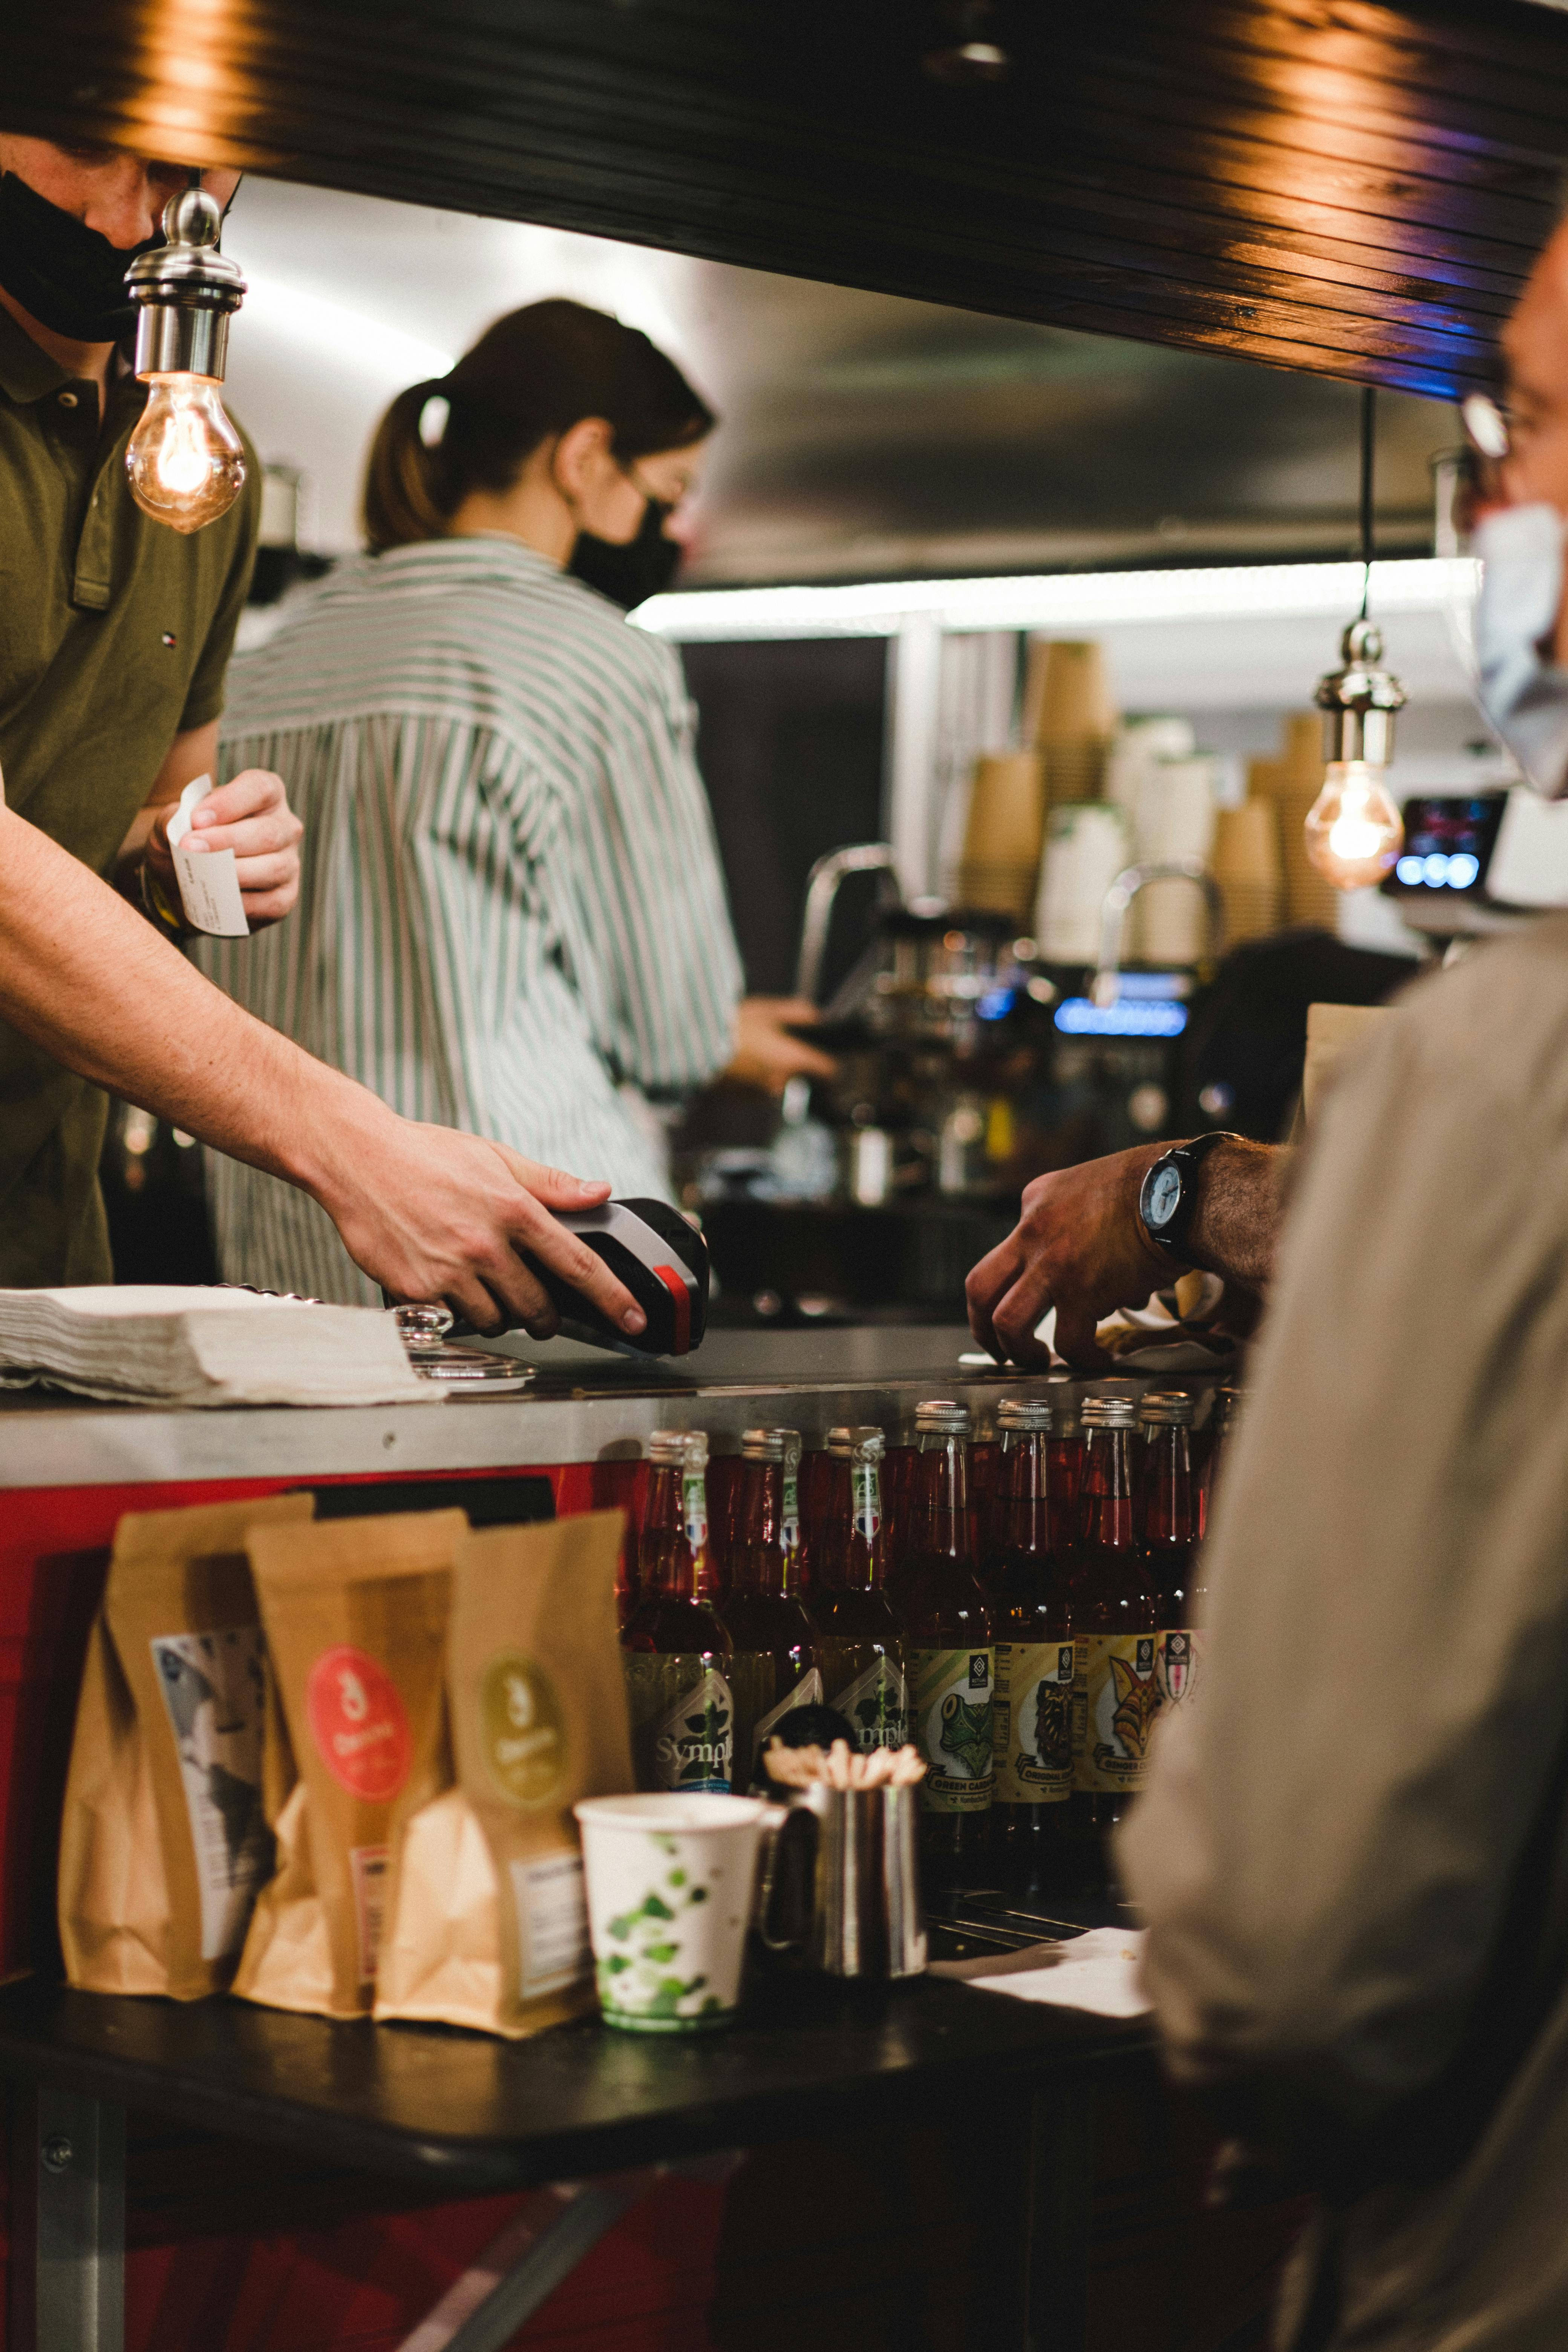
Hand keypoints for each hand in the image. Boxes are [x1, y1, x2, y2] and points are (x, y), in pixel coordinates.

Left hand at [146, 768, 302, 928]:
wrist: (191, 880)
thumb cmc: (191, 840)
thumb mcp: (174, 823)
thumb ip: (174, 819)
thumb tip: (178, 828)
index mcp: (265, 795)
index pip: (259, 789)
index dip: (230, 802)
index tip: (197, 819)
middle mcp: (285, 826)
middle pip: (268, 833)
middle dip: (227, 841)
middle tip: (190, 848)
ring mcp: (290, 862)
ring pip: (274, 868)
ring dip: (235, 872)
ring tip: (203, 875)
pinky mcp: (286, 895)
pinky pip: (272, 902)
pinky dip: (243, 903)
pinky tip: (219, 898)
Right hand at [316, 1111, 649, 1340]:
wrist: (356, 1158)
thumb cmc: (425, 1155)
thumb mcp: (496, 1158)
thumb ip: (551, 1183)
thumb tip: (599, 1192)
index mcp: (513, 1209)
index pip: (578, 1264)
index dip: (612, 1297)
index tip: (633, 1319)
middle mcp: (485, 1244)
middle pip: (538, 1306)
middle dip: (544, 1314)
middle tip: (537, 1307)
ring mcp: (449, 1270)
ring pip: (496, 1320)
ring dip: (499, 1314)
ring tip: (484, 1287)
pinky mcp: (416, 1289)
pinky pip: (452, 1321)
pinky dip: (457, 1312)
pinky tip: (448, 1286)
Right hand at [725, 996, 836, 1094]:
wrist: (695, 1048)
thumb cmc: (733, 1026)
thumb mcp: (768, 1010)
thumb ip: (798, 1013)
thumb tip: (816, 1018)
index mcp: (794, 1060)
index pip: (829, 1071)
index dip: (830, 1063)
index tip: (825, 1056)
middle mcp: (783, 1082)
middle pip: (802, 1076)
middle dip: (794, 1063)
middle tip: (777, 1043)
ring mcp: (763, 1094)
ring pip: (780, 1083)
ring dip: (774, 1071)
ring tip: (755, 1050)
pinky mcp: (745, 1099)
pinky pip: (760, 1089)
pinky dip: (756, 1078)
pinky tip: (742, 1062)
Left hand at [966, 1142, 1168, 1369]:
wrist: (1182, 1190)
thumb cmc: (1156, 1187)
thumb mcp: (1096, 1187)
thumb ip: (1082, 1225)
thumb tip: (1104, 1281)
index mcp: (1035, 1201)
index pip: (1007, 1249)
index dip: (1020, 1281)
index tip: (1035, 1300)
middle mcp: (1033, 1232)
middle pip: (979, 1288)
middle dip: (982, 1326)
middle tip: (1000, 1348)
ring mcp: (1053, 1264)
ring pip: (1006, 1323)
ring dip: (1017, 1351)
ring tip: (1038, 1362)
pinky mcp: (1081, 1292)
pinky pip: (1067, 1343)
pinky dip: (1081, 1360)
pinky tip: (1099, 1362)